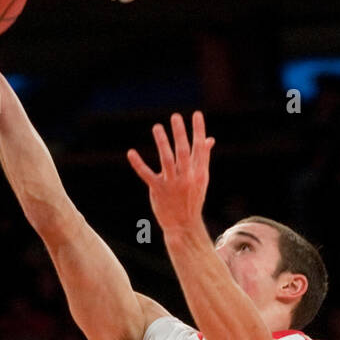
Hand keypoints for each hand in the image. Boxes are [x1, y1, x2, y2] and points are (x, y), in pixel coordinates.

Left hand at [127, 111, 214, 234]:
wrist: (184, 225)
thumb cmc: (192, 199)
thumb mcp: (201, 179)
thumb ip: (203, 158)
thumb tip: (209, 140)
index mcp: (199, 173)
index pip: (200, 148)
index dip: (198, 131)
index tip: (196, 114)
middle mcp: (187, 177)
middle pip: (184, 152)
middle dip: (180, 134)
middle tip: (175, 117)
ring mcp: (172, 184)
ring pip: (167, 160)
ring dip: (162, 143)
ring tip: (157, 127)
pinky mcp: (158, 190)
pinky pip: (147, 174)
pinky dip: (138, 164)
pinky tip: (131, 153)